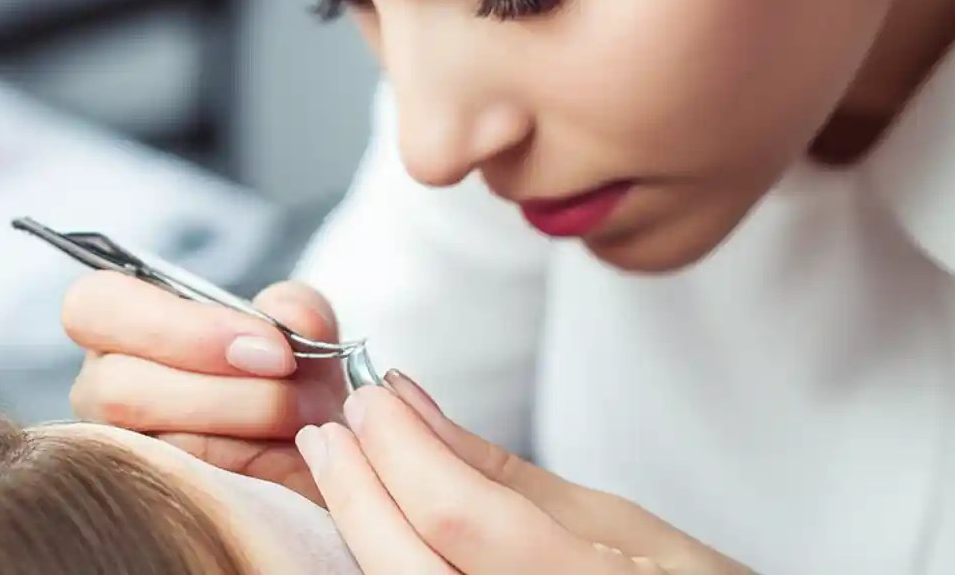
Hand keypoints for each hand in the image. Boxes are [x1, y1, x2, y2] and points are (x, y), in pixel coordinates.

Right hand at [62, 271, 343, 502]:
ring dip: (248, 435)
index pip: (94, 307)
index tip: (271, 349)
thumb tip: (285, 321)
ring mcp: (120, 451)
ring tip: (306, 421)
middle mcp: (103, 387)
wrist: (317, 438)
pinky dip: (255, 473)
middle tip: (300, 395)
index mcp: (123, 322)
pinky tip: (290, 456)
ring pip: (161, 448)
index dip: (184, 329)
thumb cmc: (291, 371)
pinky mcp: (155, 499)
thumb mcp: (304, 325)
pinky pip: (192, 494)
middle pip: (121, 390)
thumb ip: (297, 309)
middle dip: (228, 395)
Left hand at [297, 372, 752, 574]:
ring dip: (359, 529)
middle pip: (408, 569)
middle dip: (359, 490)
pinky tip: (372, 523)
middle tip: (335, 427)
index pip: (462, 516)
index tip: (373, 396)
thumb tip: (412, 403)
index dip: (403, 449)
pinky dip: (383, 563)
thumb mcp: (619, 522)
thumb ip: (504, 474)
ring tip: (340, 467)